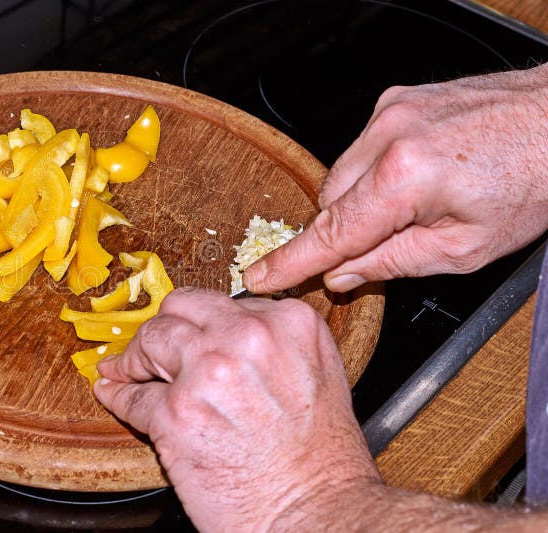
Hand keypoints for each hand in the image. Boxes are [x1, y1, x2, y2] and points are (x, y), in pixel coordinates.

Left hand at [94, 289, 379, 531]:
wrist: (317, 514)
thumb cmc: (324, 461)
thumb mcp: (318, 376)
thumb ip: (275, 346)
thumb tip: (227, 336)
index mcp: (289, 323)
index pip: (224, 304)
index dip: (203, 323)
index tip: (190, 335)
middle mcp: (247, 337)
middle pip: (181, 310)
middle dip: (165, 328)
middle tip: (153, 347)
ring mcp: (206, 373)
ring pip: (150, 340)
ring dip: (134, 356)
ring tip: (124, 367)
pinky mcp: (175, 414)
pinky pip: (132, 396)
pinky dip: (118, 394)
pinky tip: (113, 389)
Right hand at [245, 64, 547, 293]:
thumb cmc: (533, 179)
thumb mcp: (466, 248)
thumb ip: (393, 264)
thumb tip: (343, 276)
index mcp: (404, 177)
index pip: (330, 232)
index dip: (291, 262)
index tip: (259, 275)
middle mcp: (388, 136)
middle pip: (331, 203)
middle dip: (345, 232)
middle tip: (382, 248)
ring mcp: (390, 113)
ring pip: (342, 176)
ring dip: (361, 202)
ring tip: (415, 207)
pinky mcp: (396, 102)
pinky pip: (361, 151)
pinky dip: (374, 174)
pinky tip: (415, 180)